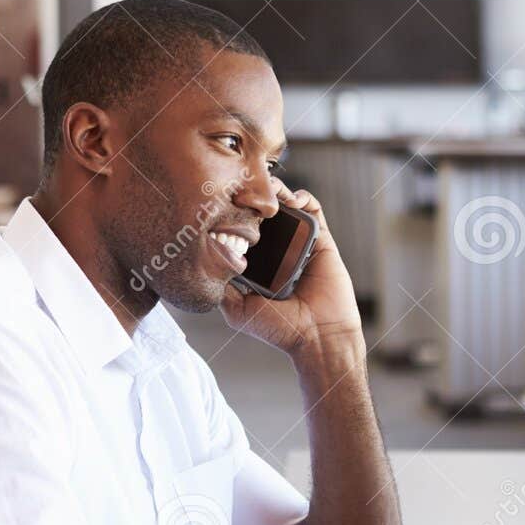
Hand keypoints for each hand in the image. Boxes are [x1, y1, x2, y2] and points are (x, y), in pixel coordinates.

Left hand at [219, 181, 363, 357]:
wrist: (317, 336)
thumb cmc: (281, 329)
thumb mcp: (238, 311)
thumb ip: (221, 289)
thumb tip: (203, 266)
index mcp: (260, 265)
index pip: (244, 231)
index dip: (234, 215)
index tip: (221, 205)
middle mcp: (279, 252)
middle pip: (264, 215)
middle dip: (254, 199)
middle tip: (241, 189)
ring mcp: (300, 244)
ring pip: (287, 207)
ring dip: (276, 192)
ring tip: (265, 188)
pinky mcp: (321, 240)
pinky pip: (313, 210)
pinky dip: (302, 198)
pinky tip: (290, 200)